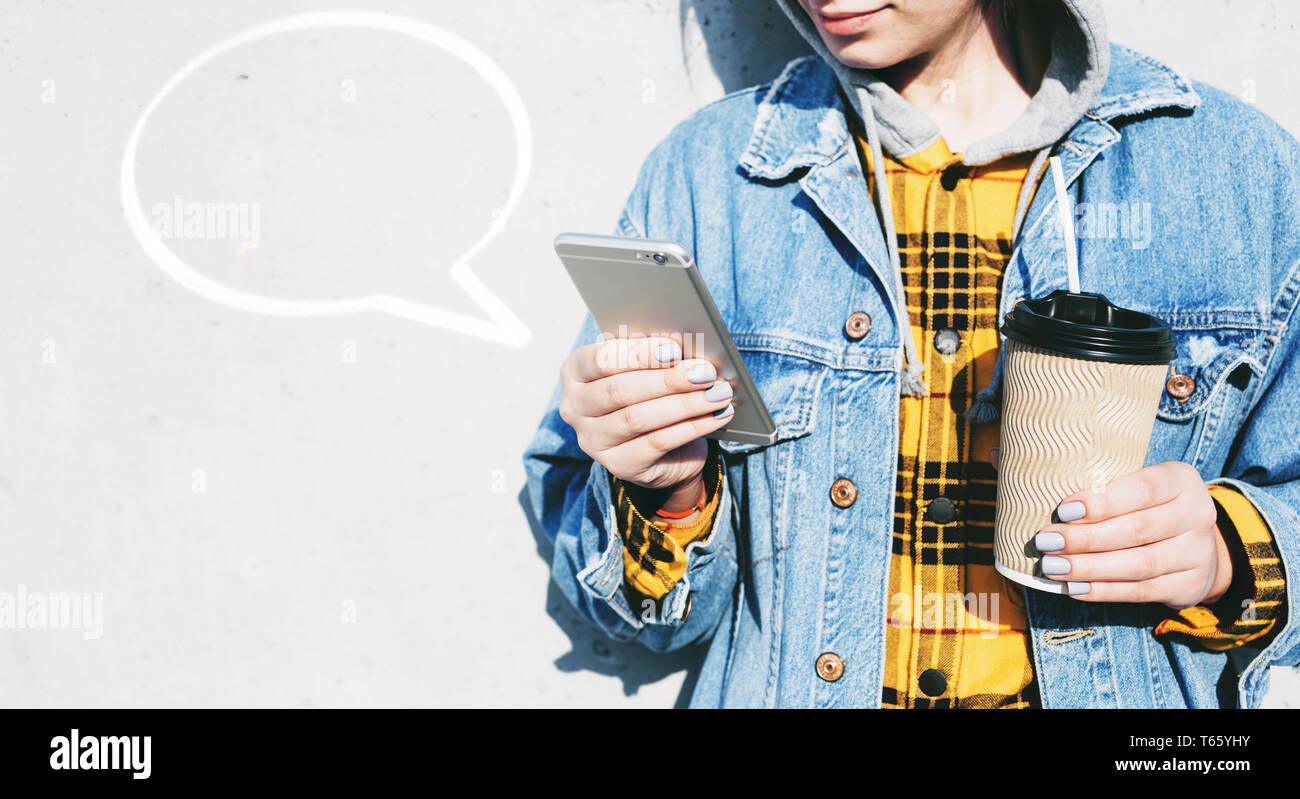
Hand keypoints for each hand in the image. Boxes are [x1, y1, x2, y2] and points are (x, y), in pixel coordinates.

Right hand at [557, 335, 733, 511]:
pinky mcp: (619, 465)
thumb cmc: (651, 392)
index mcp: (575, 372)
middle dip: (668, 379)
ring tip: (718, 393)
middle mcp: (575, 408)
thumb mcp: (648, 367)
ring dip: (685, 404)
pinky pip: (657, 443)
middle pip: (620, 390)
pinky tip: (717, 415)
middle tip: (705, 371)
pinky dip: (692, 427)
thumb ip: (655, 352)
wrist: (661, 448)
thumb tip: (684, 341)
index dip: (638, 353)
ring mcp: (594, 441)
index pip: (599, 359)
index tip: (675, 348)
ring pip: (639, 418)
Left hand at [1030, 461, 1232, 608]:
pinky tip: (1074, 588)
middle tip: (1045, 542)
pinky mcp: (1190, 586)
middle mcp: (1197, 513)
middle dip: (1086, 540)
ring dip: (1090, 569)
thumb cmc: (1141, 502)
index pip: (1143, 488)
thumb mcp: (1123, 477)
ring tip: (1052, 568)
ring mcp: (1197, 553)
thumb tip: (997, 454)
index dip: (1103, 501)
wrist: (1199, 542)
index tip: (1061, 510)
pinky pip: (1143, 592)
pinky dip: (1105, 592)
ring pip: (1139, 565)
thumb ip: (1069, 467)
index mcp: (1179, 478)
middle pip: (1137, 531)